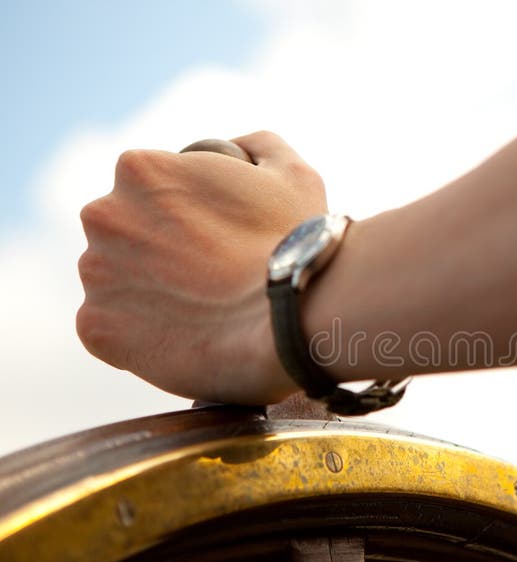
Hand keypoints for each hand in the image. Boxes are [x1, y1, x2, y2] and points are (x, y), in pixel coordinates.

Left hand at [77, 131, 326, 403]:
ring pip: (114, 281)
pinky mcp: (97, 328)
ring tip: (200, 311)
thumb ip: (256, 146)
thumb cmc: (298, 243)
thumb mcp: (291, 172)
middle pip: (123, 231)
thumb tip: (239, 149)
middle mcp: (103, 215)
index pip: (148, 185)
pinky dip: (141, 335)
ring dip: (147, 291)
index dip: (184, 211)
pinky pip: (111, 329)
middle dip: (157, 249)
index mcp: (139, 169)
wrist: (295, 319)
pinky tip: (185, 336)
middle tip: (208, 275)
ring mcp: (95, 275)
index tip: (214, 236)